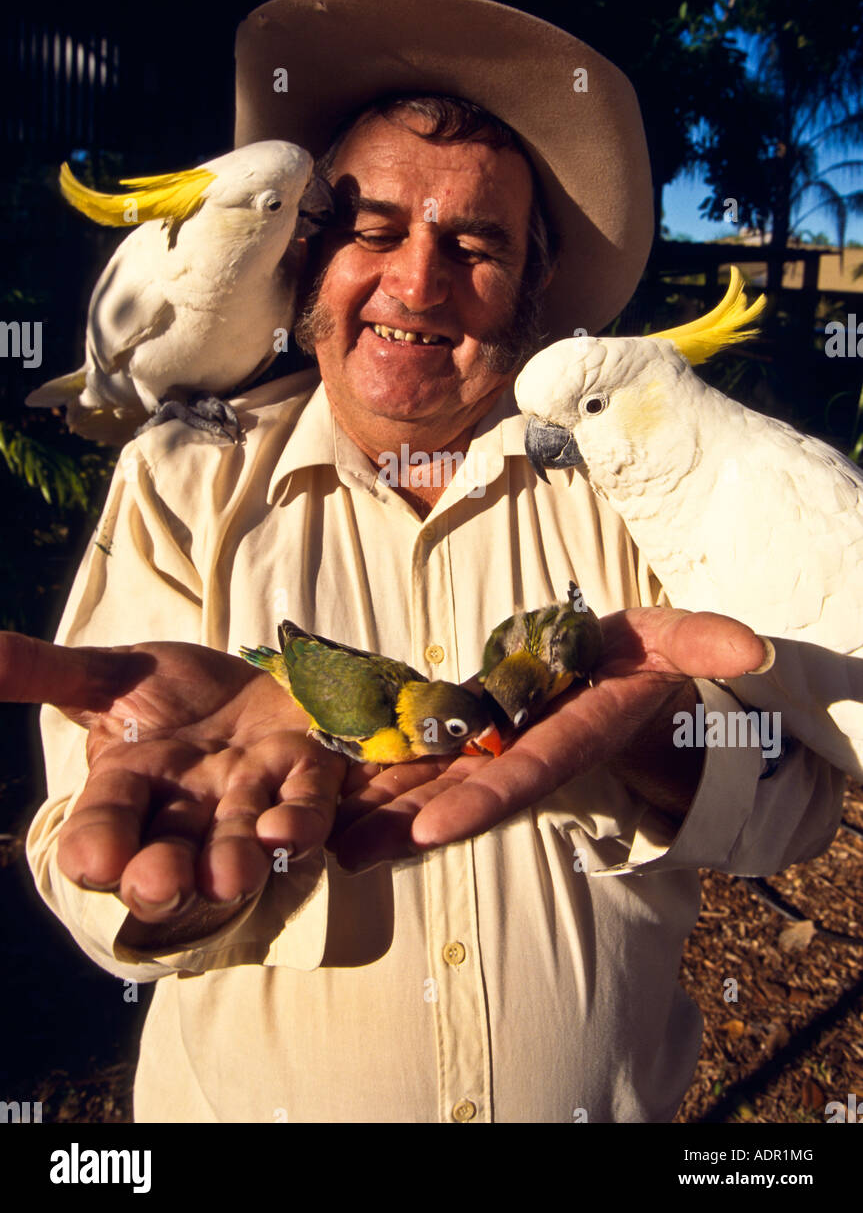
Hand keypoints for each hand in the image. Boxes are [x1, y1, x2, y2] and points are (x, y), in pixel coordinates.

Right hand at [1, 634, 342, 922]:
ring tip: (230, 875)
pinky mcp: (305, 780)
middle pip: (168, 862)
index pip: (102, 831)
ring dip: (234, 863)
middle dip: (162, 879)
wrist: (253, 673)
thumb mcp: (107, 675)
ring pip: (238, 845)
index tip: (96, 860)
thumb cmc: (171, 690)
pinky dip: (300, 822)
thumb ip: (43, 673)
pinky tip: (288, 831)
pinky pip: (306, 806)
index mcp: (130, 790)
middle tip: (157, 885)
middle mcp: (187, 812)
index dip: (96, 849)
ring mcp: (248, 803)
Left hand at [330, 608, 769, 869]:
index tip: (434, 826)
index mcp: (574, 733)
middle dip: (406, 822)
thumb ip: (706, 639)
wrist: (618, 677)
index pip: (529, 771)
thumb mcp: (676, 638)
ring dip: (377, 811)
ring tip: (318, 838)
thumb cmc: (645, 656)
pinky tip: (327, 794)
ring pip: (431, 782)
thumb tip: (753, 649)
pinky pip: (419, 757)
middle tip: (344, 851)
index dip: (485, 798)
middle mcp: (527, 751)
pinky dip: (377, 776)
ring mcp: (492, 748)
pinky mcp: (467, 734)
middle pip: (463, 792)